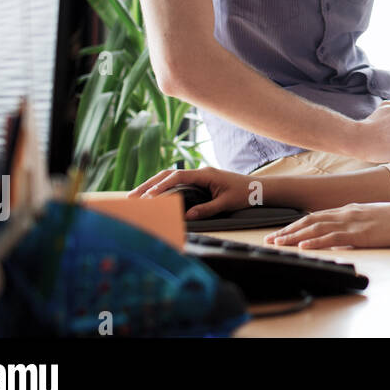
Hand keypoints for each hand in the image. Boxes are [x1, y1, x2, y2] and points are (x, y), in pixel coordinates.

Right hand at [129, 166, 257, 219]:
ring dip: (154, 185)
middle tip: (131, 196)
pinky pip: (177, 182)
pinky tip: (154, 196)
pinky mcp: (200, 181)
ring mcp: (199, 176)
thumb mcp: (226, 203)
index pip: (178, 177)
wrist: (258, 188)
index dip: (161, 186)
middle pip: (169, 175)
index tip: (148, 196)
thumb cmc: (245, 194)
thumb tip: (187, 216)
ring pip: (171, 177)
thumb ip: (207, 209)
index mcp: (205, 174)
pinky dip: (164, 187)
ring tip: (137, 196)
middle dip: (149, 185)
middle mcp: (200, 172)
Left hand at [264, 201, 389, 248]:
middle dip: (288, 229)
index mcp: (351, 209)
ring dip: (295, 236)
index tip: (282, 230)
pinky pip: (333, 237)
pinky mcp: (360, 233)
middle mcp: (347, 213)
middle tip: (270, 238)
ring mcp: (353, 222)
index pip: (317, 215)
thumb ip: (359, 223)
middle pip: (311, 220)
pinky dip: (316, 241)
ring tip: (278, 242)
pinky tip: (303, 245)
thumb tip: (348, 233)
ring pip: (316, 227)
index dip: (297, 223)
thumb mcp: (375, 218)